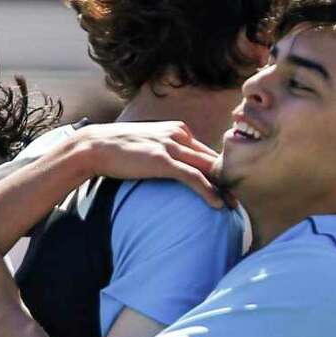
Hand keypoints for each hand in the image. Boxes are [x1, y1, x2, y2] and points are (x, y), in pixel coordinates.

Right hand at [79, 121, 230, 207]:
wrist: (96, 146)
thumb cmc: (117, 150)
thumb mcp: (147, 147)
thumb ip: (163, 153)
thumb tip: (170, 169)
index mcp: (177, 130)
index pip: (205, 152)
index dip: (219, 171)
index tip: (229, 187)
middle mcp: (179, 135)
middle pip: (212, 159)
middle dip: (227, 180)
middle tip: (240, 198)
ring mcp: (172, 147)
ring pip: (207, 168)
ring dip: (223, 189)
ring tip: (233, 206)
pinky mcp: (164, 160)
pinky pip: (193, 177)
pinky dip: (208, 191)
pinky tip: (217, 205)